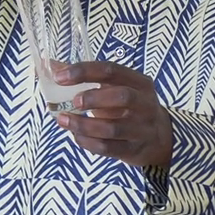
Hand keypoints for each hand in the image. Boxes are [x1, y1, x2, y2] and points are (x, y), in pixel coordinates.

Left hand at [53, 62, 172, 167]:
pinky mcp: (133, 149)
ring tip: (63, 119)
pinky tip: (76, 135)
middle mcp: (144, 104)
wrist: (160, 137)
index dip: (84, 71)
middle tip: (73, 101)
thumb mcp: (117, 88)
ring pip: (112, 128)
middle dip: (93, 97)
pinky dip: (88, 142)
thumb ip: (86, 77)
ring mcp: (140, 129)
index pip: (111, 70)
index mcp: (139, 82)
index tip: (60, 76)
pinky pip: (108, 148)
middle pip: (122, 97)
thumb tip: (53, 66)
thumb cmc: (131, 107)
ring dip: (84, 124)